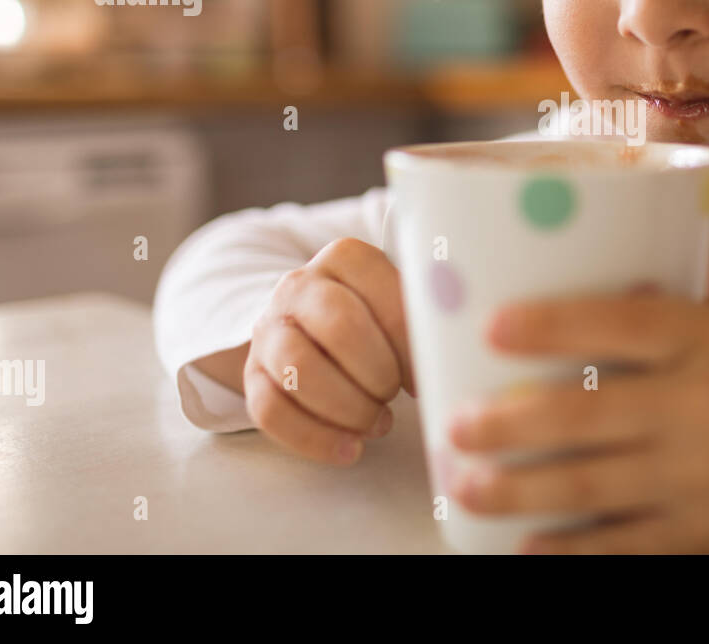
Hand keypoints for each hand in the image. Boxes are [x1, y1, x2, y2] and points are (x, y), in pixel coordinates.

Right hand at [243, 238, 415, 465]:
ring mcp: (269, 328)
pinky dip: (315, 438)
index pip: (384, 298)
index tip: (427, 374)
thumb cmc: (375, 319)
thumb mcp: (400, 302)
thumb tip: (457, 355)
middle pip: (339, 329)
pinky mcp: (252, 372)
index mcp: (347, 258)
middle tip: (396, 395)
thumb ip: (427, 318)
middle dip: (377, 374)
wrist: (310, 323)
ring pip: (300, 369)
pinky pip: (270, 410)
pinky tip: (350, 449)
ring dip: (348, 407)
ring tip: (378, 422)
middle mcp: (300, 285)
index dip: (410, 345)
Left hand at [446, 293, 708, 552]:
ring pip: (592, 484)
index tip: (495, 325)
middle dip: (510, 421)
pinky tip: (528, 549)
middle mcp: (707, 407)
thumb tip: (599, 289)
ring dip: (519, 488)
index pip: (625, 323)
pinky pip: (626, 546)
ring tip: (467, 488)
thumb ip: (682, 318)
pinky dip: (572, 550)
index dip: (554, 323)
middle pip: (589, 409)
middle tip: (455, 425)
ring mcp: (707, 478)